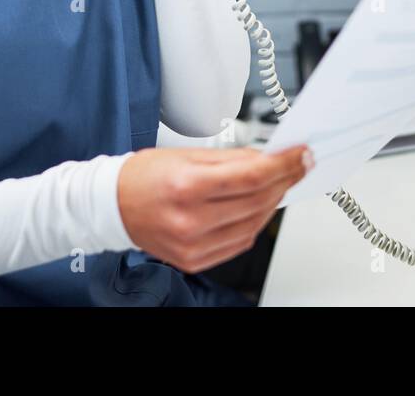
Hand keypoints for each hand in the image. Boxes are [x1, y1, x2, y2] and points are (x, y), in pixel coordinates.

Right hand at [117, 144, 312, 272]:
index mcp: (187, 186)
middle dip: (285, 180)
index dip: (284, 164)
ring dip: (274, 201)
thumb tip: (267, 158)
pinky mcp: (195, 260)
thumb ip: (231, 157)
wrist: (113, 206)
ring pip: (254, 223)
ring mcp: (193, 245)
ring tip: (280, 183)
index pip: (252, 176)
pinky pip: (240, 243)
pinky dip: (256, 223)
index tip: (301, 154)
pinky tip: (260, 206)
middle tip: (298, 164)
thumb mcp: (186, 154)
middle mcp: (190, 220)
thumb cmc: (144, 177)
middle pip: (258, 200)